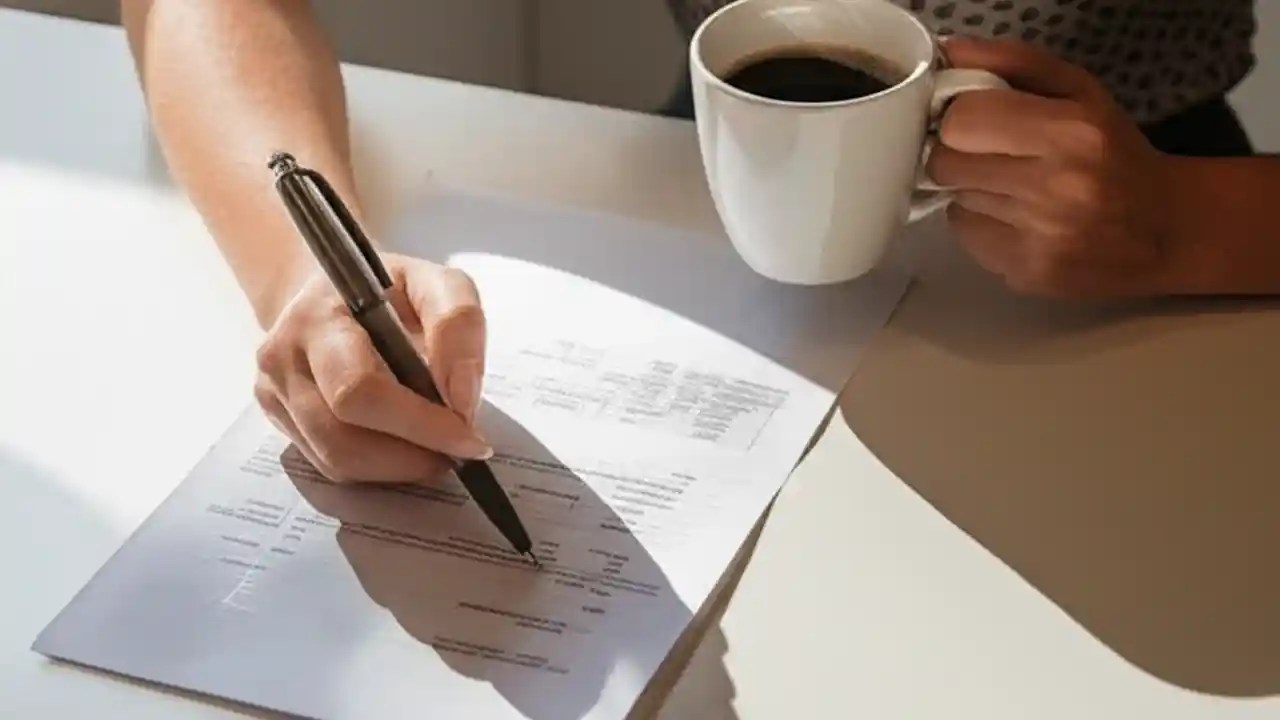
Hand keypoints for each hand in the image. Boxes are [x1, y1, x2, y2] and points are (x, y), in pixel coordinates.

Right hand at [254, 254, 491, 483]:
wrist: (330, 293)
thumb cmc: (390, 290)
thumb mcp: (435, 282)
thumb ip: (457, 324)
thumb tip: (462, 398)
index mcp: (318, 316)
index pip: (360, 389)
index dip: (419, 424)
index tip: (469, 440)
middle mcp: (283, 357)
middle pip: (342, 436)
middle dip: (411, 455)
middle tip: (458, 454)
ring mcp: (273, 393)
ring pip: (336, 460)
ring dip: (398, 468)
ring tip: (438, 453)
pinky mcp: (277, 420)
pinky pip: (329, 465)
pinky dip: (377, 469)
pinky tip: (406, 449)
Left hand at [928, 37, 1176, 297]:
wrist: (1165, 230)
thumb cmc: (1113, 153)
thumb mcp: (1078, 91)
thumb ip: (1011, 62)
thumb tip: (948, 51)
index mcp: (1070, 132)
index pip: (962, 121)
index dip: (959, 117)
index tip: (974, 119)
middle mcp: (1056, 188)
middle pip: (947, 164)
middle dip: (958, 155)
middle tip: (990, 154)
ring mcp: (1040, 237)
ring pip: (954, 201)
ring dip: (973, 190)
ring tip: (1015, 187)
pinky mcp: (1027, 273)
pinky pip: (967, 237)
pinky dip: (982, 225)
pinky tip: (1018, 220)